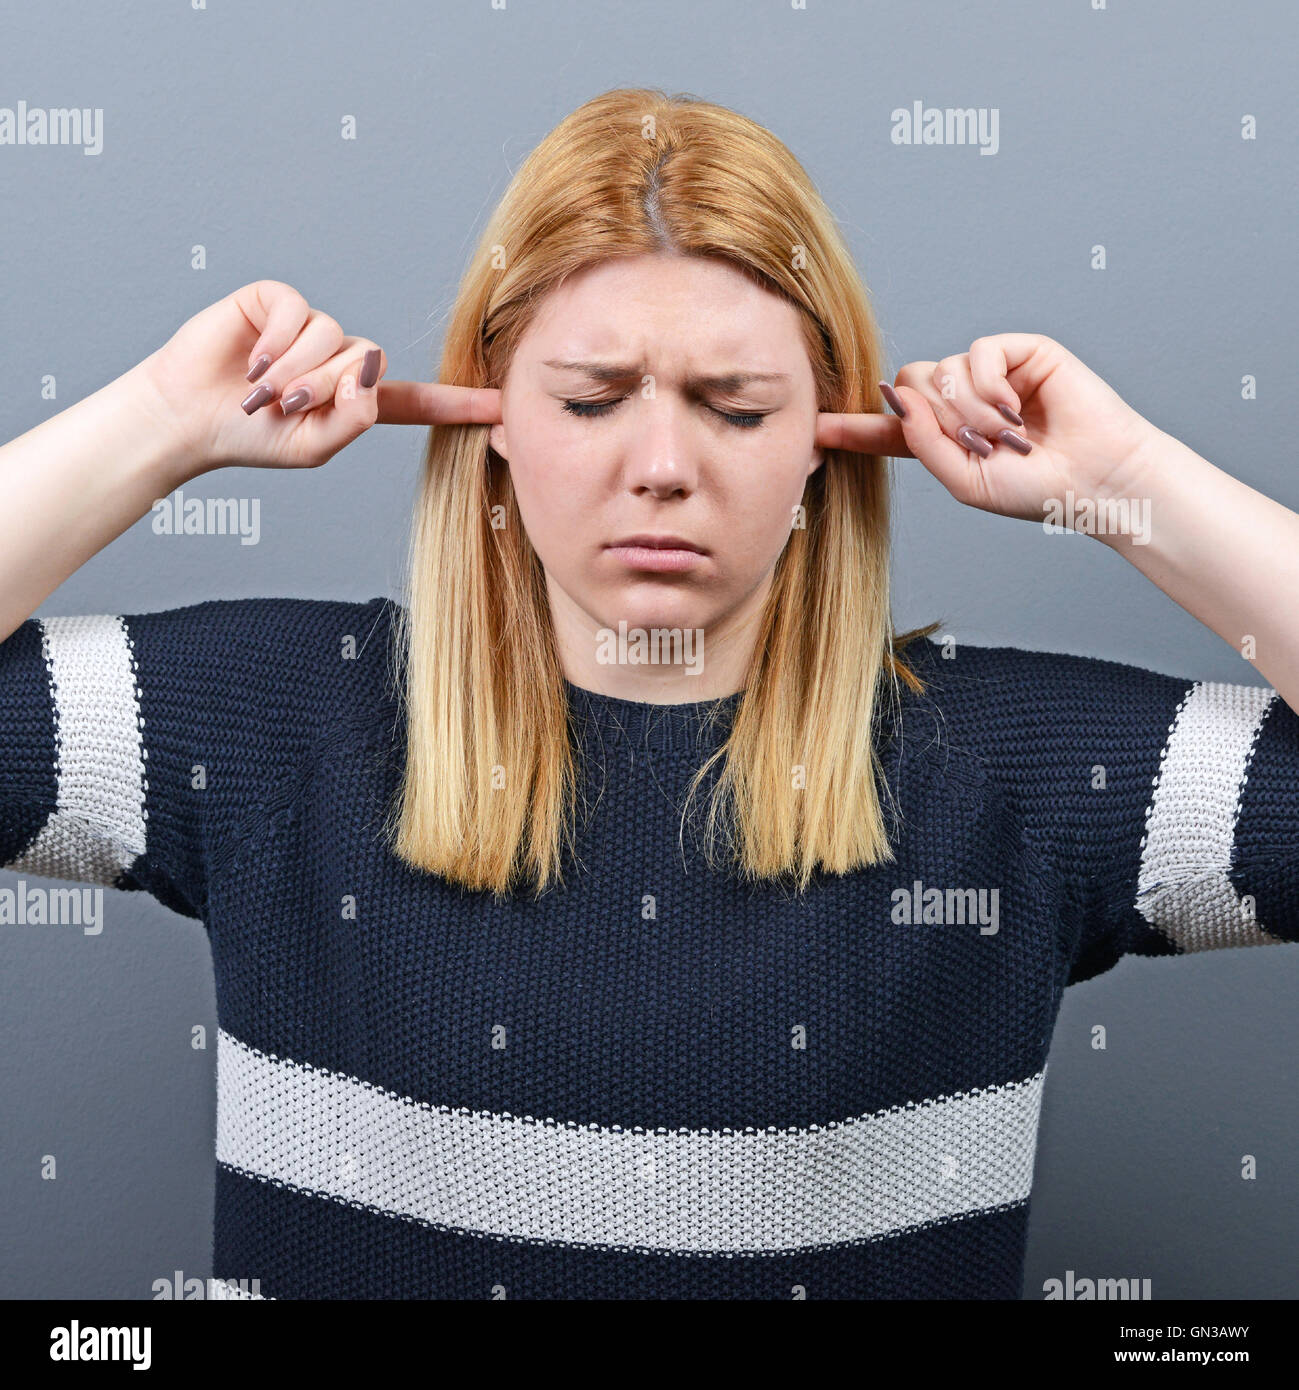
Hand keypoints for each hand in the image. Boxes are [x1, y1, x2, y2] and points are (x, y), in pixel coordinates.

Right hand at [135, 279, 501, 475]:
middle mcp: (340, 359)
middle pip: (367, 361)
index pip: (417, 400)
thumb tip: (369, 372)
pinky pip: (300, 312)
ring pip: (334, 337)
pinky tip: (250, 359)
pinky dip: (276, 341)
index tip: (502, 408)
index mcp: (356, 400)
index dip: (459, 404)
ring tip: (259, 391)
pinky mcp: (278, 302)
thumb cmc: (249, 438)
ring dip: (295, 370)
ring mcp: (310, 327)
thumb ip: (353, 420)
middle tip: (283, 406)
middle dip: (324, 388)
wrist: (189, 417)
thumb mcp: (312, 446)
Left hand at [816, 334, 1160, 524]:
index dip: (854, 428)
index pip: (890, 429)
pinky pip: (974, 352)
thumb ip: (921, 442)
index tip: (814, 430)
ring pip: (939, 371)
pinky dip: (989, 384)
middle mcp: (962, 402)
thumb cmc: (1035, 489)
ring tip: (1009, 436)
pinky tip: (1016, 406)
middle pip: (909, 384)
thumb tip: (894, 394)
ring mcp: (990, 374)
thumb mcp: (964, 479)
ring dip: (969, 411)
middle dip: (936, 419)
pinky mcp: (1019, 351)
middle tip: (979, 446)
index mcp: (945, 439)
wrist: (1095, 479)